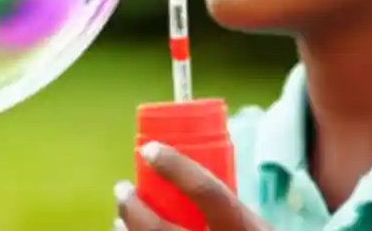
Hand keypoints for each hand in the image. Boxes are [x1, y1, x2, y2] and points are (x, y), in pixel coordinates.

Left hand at [113, 142, 271, 230]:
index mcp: (243, 228)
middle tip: (122, 188)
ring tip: (121, 216)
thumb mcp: (250, 222)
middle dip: (133, 208)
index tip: (149, 149)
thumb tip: (180, 168)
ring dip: (128, 229)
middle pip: (161, 230)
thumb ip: (223, 205)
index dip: (176, 167)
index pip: (208, 192)